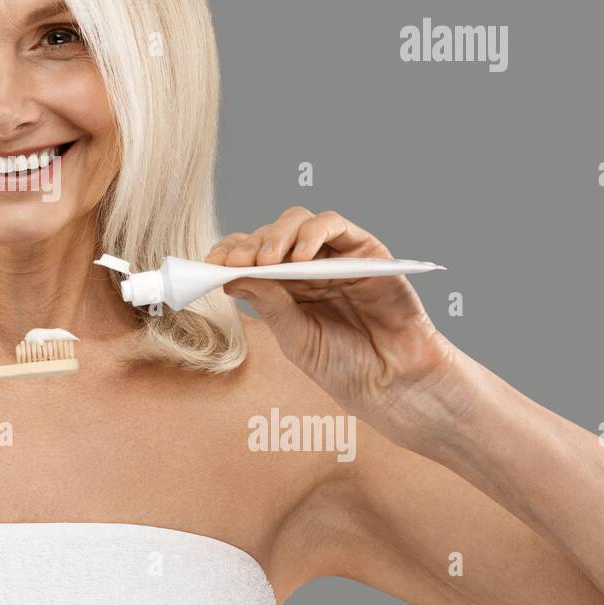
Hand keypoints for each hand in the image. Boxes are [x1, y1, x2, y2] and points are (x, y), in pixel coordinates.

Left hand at [208, 206, 462, 430]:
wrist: (393, 381)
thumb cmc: (345, 366)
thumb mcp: (295, 337)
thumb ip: (269, 303)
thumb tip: (230, 275)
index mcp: (285, 287)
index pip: (250, 257)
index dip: (229, 254)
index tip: (210, 263)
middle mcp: (308, 266)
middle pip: (269, 235)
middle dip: (248, 245)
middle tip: (235, 262)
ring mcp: (335, 256)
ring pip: (299, 222)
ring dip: (276, 235)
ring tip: (267, 260)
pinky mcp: (364, 250)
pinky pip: (336, 225)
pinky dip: (313, 233)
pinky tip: (300, 257)